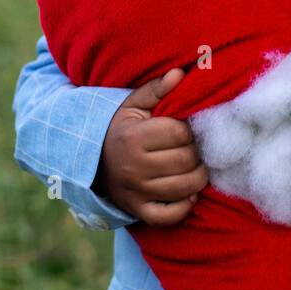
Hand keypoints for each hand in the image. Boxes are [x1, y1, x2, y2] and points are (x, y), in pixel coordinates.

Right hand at [93, 68, 208, 223]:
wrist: (92, 161)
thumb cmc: (122, 129)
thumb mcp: (134, 105)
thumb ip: (157, 89)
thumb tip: (180, 73)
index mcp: (133, 138)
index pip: (180, 134)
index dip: (189, 131)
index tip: (185, 130)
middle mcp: (133, 167)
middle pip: (186, 161)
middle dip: (196, 153)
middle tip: (192, 148)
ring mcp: (135, 192)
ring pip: (184, 188)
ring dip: (198, 177)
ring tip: (194, 167)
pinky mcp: (137, 211)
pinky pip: (169, 216)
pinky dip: (184, 206)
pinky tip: (188, 193)